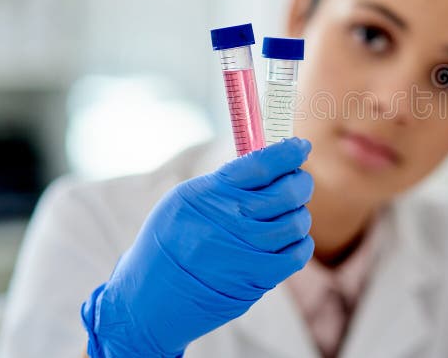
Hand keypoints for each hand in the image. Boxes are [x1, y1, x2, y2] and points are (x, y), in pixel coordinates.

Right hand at [81, 138, 314, 357]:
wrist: (147, 301)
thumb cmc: (166, 245)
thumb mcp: (184, 201)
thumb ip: (224, 183)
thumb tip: (268, 164)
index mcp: (210, 193)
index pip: (261, 164)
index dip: (288, 152)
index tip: (301, 146)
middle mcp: (229, 220)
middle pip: (287, 192)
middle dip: (300, 182)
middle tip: (298, 181)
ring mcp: (245, 251)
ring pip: (296, 222)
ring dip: (300, 214)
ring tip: (290, 214)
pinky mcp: (256, 279)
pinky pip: (297, 254)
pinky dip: (301, 243)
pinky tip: (292, 240)